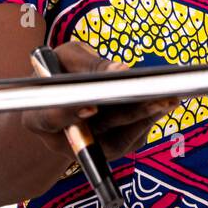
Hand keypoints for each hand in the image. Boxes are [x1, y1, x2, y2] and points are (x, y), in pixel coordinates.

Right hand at [20, 40, 180, 162]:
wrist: (62, 98)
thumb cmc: (61, 73)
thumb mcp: (65, 58)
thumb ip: (87, 63)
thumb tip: (121, 70)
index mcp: (38, 116)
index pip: (51, 118)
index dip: (70, 114)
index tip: (91, 106)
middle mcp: (63, 140)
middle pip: (96, 132)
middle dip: (127, 114)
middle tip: (154, 98)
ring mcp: (88, 149)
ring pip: (119, 140)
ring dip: (145, 119)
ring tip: (169, 98)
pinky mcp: (111, 149)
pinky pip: (132, 138)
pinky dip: (150, 119)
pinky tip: (167, 101)